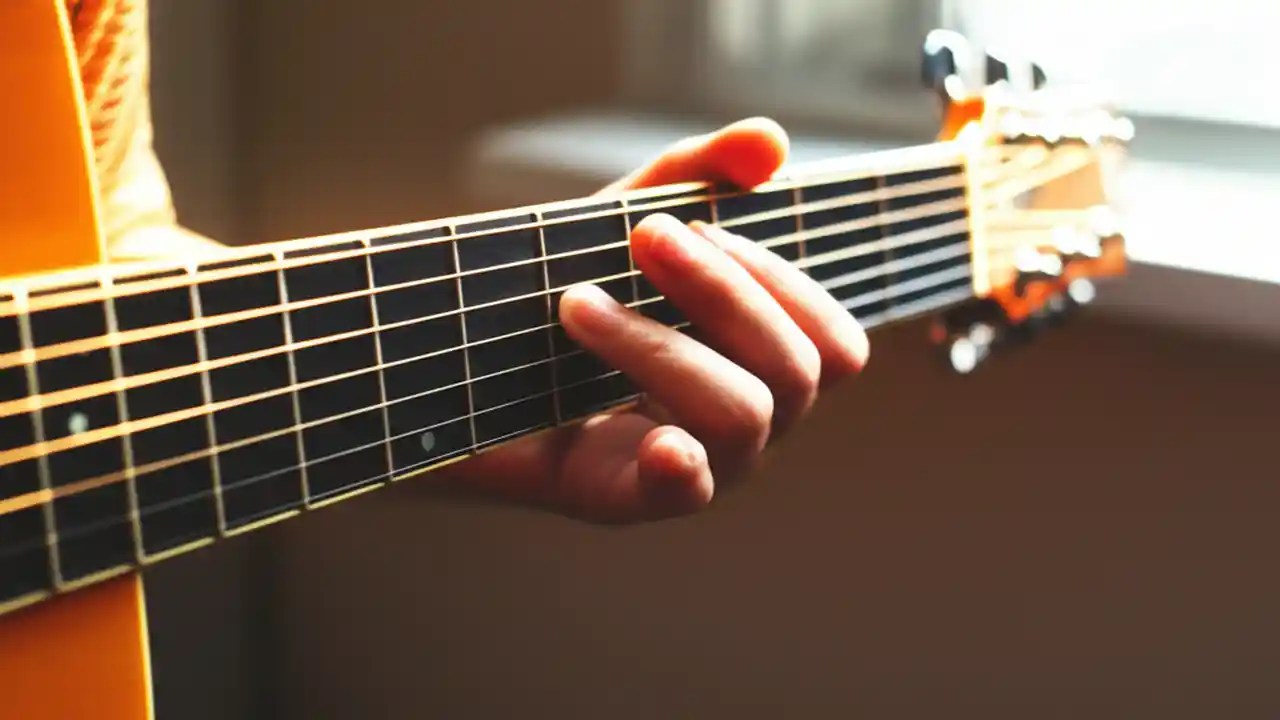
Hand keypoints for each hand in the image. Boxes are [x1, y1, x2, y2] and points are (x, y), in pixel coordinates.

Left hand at [431, 118, 868, 522]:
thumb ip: (695, 175)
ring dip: (664, 344)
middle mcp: (744, 424)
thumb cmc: (568, 295)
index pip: (835, 347)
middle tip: (644, 237)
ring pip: (742, 416)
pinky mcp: (626, 497)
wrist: (463, 364)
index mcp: (759, 368)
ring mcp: (695, 467)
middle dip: (722, 293)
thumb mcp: (627, 222)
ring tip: (577, 303)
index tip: (703, 227)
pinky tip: (658, 442)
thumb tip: (768, 141)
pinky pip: (683, 494)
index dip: (787, 284)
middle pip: (795, 374)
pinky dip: (682, 465)